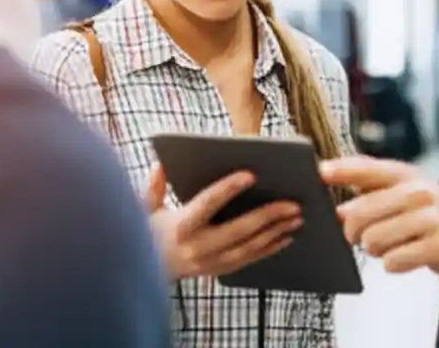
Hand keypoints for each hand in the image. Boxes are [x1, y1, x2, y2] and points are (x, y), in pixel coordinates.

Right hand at [147, 164, 302, 279]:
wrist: (142, 275)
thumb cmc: (147, 235)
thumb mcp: (144, 209)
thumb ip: (154, 186)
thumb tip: (162, 164)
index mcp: (180, 226)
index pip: (208, 203)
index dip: (228, 189)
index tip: (251, 175)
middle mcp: (197, 247)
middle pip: (238, 230)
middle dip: (268, 216)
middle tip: (293, 204)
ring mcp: (209, 263)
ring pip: (249, 248)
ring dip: (275, 232)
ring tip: (297, 218)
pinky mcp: (217, 271)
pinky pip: (248, 260)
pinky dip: (269, 249)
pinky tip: (286, 237)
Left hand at [320, 156, 438, 278]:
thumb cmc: (438, 214)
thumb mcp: (409, 192)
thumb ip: (373, 194)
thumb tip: (339, 206)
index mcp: (406, 176)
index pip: (368, 168)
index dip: (342, 169)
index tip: (321, 172)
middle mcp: (418, 193)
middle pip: (360, 213)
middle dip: (353, 231)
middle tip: (361, 236)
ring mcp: (431, 219)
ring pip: (374, 240)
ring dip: (375, 250)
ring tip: (390, 246)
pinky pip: (395, 261)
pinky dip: (393, 264)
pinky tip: (406, 257)